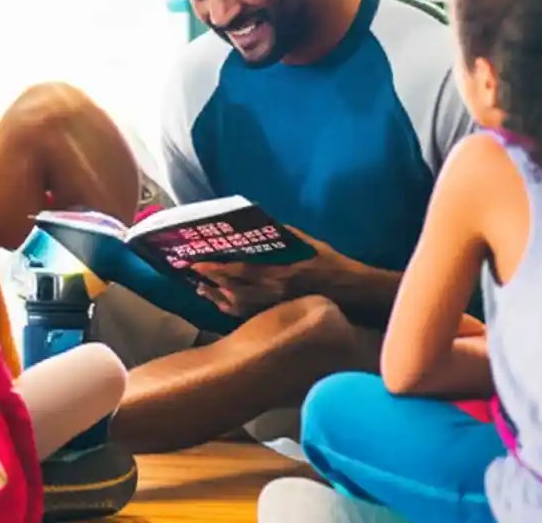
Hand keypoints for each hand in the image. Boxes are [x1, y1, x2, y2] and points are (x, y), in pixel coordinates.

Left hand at [191, 227, 355, 316]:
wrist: (348, 292)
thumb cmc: (328, 263)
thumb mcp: (306, 242)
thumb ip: (283, 234)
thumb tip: (261, 224)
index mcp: (279, 272)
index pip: (240, 270)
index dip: (217, 268)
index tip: (198, 263)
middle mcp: (272, 293)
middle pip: (233, 289)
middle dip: (211, 282)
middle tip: (192, 273)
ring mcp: (274, 307)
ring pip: (237, 305)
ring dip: (216, 297)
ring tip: (201, 289)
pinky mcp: (277, 316)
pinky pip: (248, 316)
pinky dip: (231, 309)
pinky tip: (221, 303)